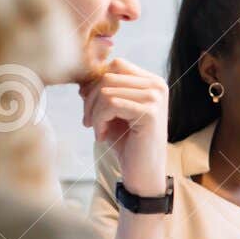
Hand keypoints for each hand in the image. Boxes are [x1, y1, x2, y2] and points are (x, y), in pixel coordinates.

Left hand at [80, 57, 167, 194]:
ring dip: (94, 113)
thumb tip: (82, 82)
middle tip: (88, 122)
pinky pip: (111, 104)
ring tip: (97, 131)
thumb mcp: (112, 113)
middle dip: (91, 99)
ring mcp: (155, 98)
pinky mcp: (149, 112)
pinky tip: (102, 136)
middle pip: (108, 75)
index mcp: (151, 82)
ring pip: (107, 90)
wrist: (143, 173)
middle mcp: (157, 85)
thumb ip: (101, 94)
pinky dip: (99, 121)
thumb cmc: (128, 144)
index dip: (96, 83)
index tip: (90, 108)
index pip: (116, 65)